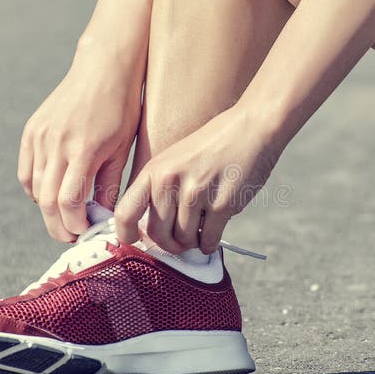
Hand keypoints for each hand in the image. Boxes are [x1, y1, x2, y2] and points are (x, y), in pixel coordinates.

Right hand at [18, 39, 143, 240]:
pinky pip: (26, 171)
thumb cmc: (122, 108)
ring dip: (47, 209)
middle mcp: (56, 143)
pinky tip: (51, 195)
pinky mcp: (32, 130)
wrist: (103, 68)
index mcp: (82, 149)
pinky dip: (35, 189)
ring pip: (34, 188)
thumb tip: (103, 218)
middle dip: (58, 225)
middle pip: (47, 200)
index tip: (85, 232)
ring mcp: (40, 136)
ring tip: (64, 218)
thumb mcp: (121, 148)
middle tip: (71, 237)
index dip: (74, 224)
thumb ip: (109, 184)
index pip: (68, 201)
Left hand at [115, 106, 278, 252]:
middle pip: (157, 234)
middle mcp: (170, 182)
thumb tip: (146, 232)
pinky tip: (212, 235)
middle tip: (180, 241)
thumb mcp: (173, 160)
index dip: (127, 234)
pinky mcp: (222, 204)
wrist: (250, 129)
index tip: (138, 240)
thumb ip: (157, 191)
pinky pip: (208, 239)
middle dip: (169, 244)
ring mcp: (196, 193)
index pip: (124, 213)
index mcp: (153, 171)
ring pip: (184, 240)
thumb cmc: (211, 147)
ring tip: (200, 229)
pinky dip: (210, 243)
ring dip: (193, 242)